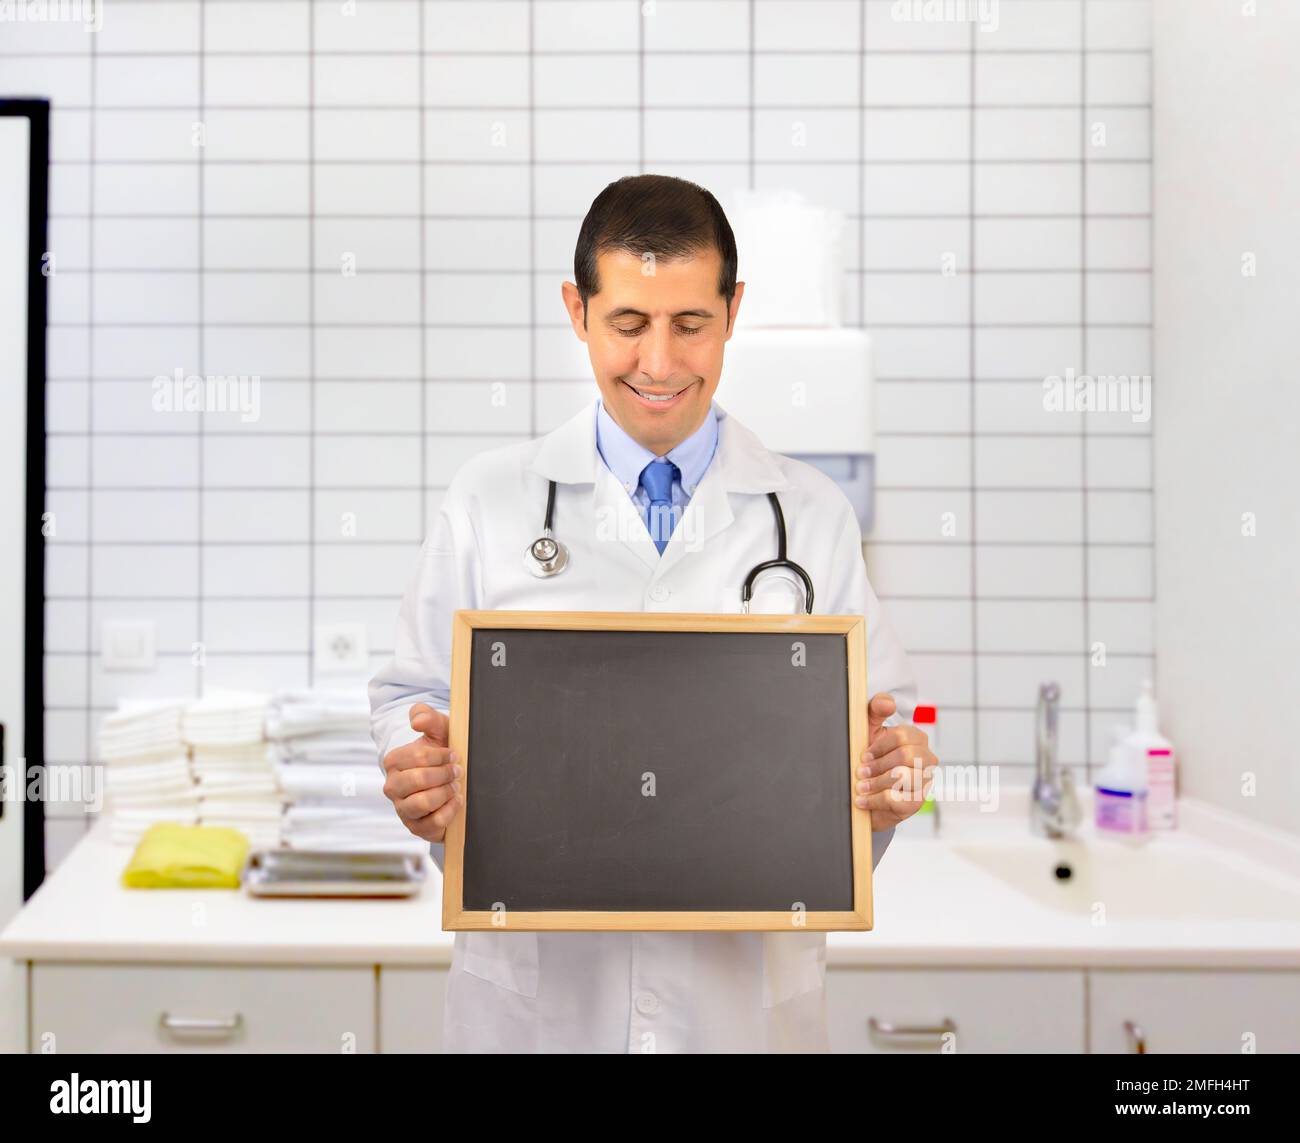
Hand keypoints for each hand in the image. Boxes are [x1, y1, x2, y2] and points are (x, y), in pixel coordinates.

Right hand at [382, 703, 461, 843]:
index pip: (416, 757)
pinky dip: (449, 811)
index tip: (453, 754)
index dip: (440, 756)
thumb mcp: (438, 730)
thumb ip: (427, 717)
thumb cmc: (441, 752)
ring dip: (445, 793)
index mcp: (394, 761)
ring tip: (455, 786)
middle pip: (418, 780)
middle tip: (457, 771)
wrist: (448, 780)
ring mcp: (402, 809)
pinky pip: (433, 823)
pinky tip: (456, 800)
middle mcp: (393, 787)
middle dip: (444, 774)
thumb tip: (416, 721)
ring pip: (422, 803)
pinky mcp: (416, 828)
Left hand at [855, 693, 937, 830]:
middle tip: (861, 771)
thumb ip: (876, 710)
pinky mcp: (915, 803)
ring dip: (876, 782)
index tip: (865, 754)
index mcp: (917, 739)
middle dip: (878, 764)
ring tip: (860, 786)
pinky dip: (874, 800)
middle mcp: (926, 759)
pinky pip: (897, 800)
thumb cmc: (870, 759)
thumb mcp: (869, 730)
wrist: (865, 794)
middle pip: (906, 755)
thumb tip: (888, 704)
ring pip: (903, 777)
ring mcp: (924, 782)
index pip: (903, 736)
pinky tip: (861, 800)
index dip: (880, 745)